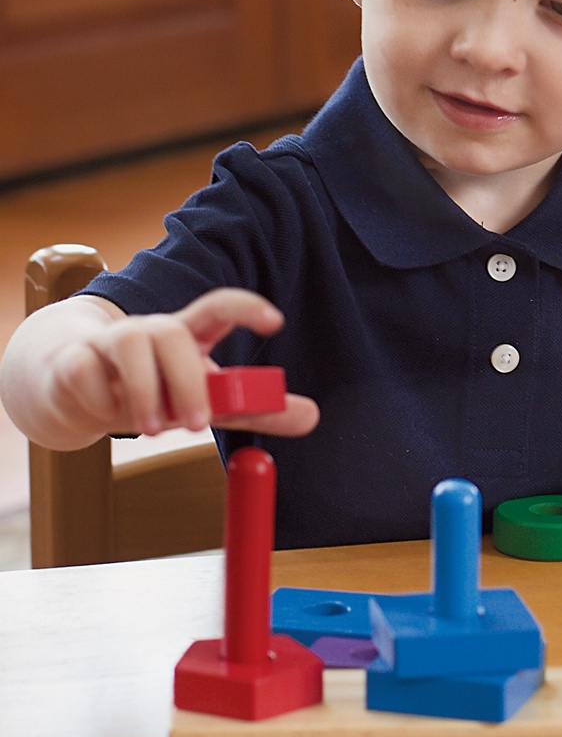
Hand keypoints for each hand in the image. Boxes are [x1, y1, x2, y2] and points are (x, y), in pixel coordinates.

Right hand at [47, 289, 318, 440]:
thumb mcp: (206, 401)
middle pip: (173, 334)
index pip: (219, 307)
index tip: (276, 321)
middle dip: (187, 381)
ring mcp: (110, 341)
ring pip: (129, 344)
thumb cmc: (152, 390)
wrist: (73, 390)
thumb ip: (255, 409)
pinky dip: (101, 400)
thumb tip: (312, 416)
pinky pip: (86, 372)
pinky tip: (107, 414)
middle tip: (197, 426)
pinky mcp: (73, 361)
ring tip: (154, 429)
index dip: (247, 308)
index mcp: (190, 334)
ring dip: (144, 393)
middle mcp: (152, 330)